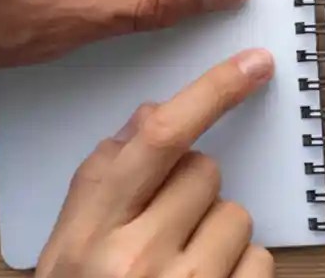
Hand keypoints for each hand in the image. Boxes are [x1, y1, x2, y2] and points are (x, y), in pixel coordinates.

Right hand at [36, 49, 275, 277]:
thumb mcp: (63, 250)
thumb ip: (101, 179)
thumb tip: (150, 115)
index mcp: (92, 234)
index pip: (159, 140)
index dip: (211, 92)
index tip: (251, 67)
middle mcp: (139, 262)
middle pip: (205, 172)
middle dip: (191, 189)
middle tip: (164, 227)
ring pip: (237, 215)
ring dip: (217, 233)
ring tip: (181, 268)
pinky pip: (260, 260)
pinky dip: (241, 270)